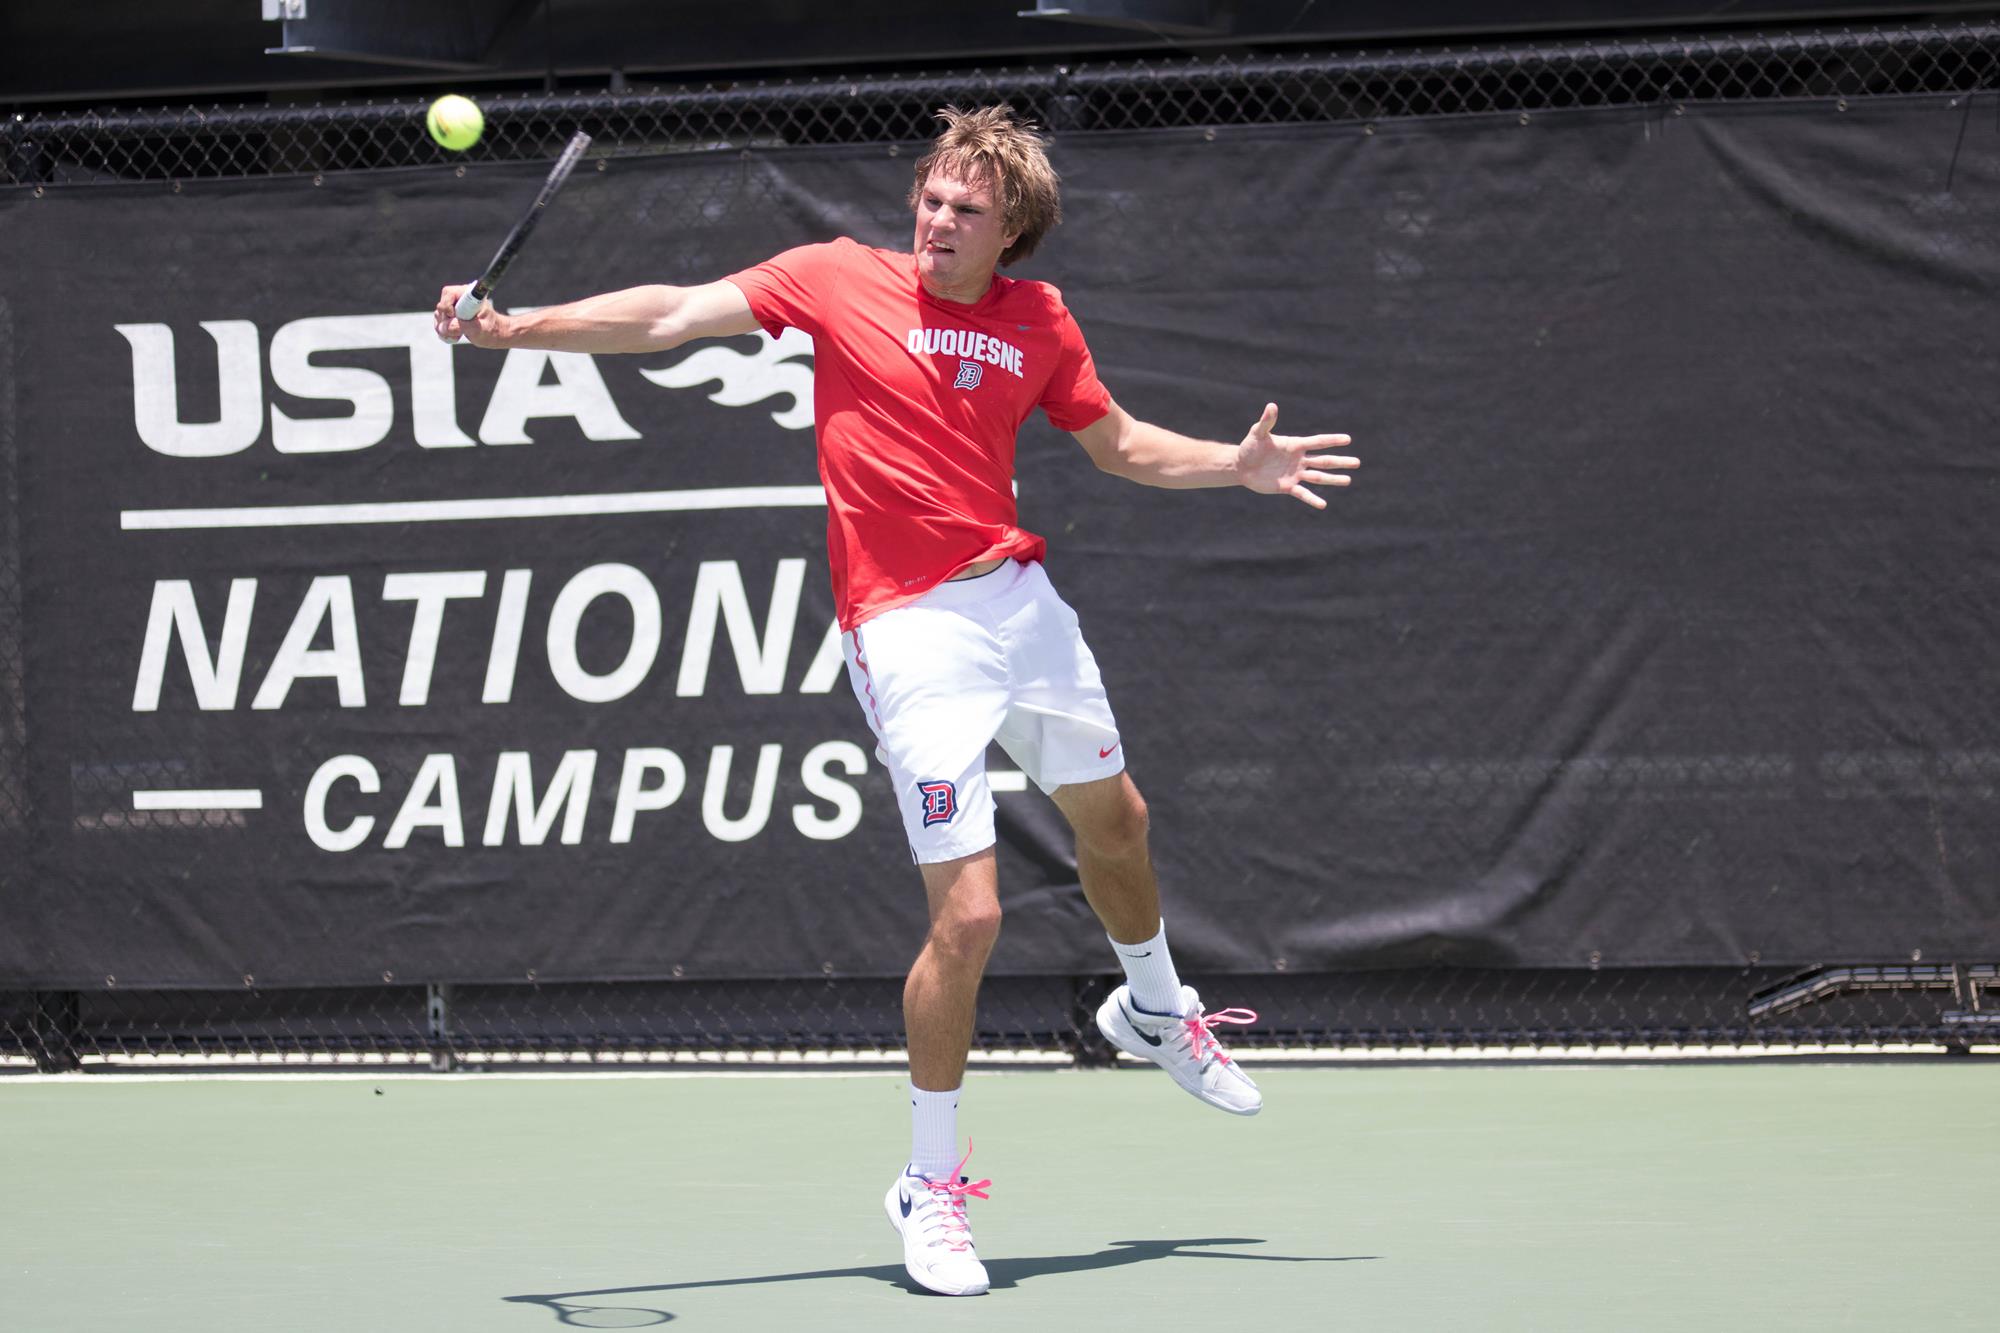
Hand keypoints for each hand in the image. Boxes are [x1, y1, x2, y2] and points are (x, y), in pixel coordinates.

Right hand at [434, 284, 504, 345]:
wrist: (496, 334)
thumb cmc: (492, 330)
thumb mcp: (477, 329)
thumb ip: (459, 326)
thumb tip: (442, 327)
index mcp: (469, 294)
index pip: (448, 293)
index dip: (447, 307)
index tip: (456, 317)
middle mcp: (460, 297)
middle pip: (441, 307)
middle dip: (446, 322)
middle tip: (459, 332)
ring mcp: (454, 306)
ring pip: (439, 316)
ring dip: (445, 329)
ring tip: (459, 336)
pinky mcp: (451, 315)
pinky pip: (439, 322)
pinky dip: (444, 332)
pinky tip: (455, 337)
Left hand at [1236, 403, 1356, 508]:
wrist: (1241, 466)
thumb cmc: (1250, 447)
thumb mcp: (1257, 433)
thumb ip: (1267, 422)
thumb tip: (1271, 406)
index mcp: (1295, 445)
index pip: (1317, 442)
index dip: (1332, 440)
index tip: (1348, 439)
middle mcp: (1299, 460)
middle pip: (1324, 461)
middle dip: (1340, 461)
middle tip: (1357, 463)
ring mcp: (1295, 474)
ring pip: (1318, 477)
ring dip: (1332, 479)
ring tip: (1348, 480)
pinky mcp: (1287, 487)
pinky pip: (1303, 494)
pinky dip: (1312, 499)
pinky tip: (1323, 505)